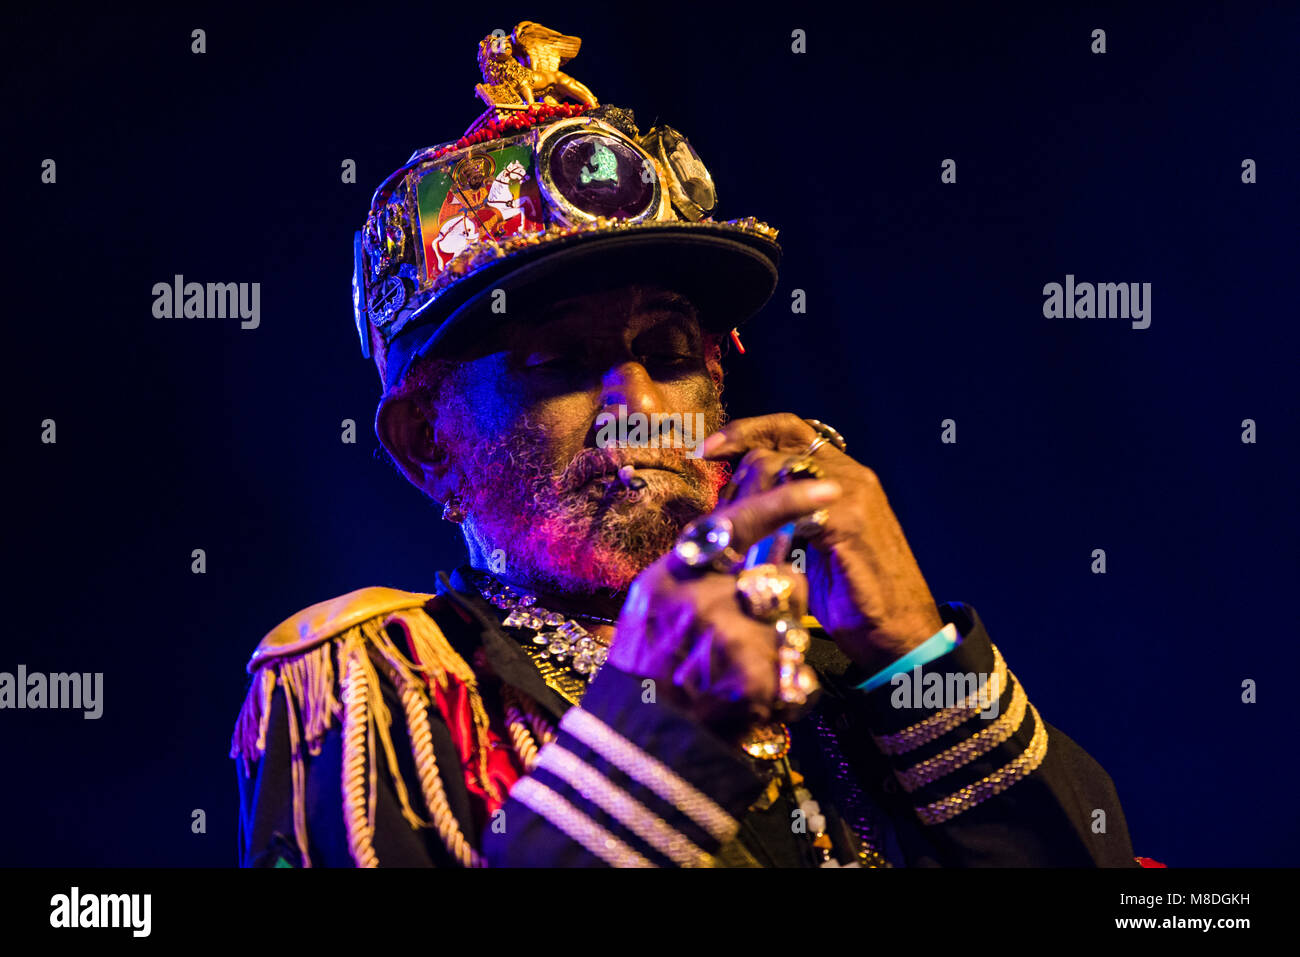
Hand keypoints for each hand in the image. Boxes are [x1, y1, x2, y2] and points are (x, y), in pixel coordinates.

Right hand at [608, 478, 841, 741]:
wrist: (637, 741)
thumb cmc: (649, 669)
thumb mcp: (655, 606)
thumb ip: (695, 570)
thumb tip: (737, 529)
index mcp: (673, 573)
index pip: (734, 523)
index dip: (783, 503)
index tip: (826, 488)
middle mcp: (694, 597)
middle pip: (782, 581)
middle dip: (783, 610)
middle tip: (750, 641)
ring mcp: (719, 637)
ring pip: (792, 629)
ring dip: (779, 657)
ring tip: (740, 680)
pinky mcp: (746, 678)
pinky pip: (796, 674)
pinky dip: (786, 694)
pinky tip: (754, 705)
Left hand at [698, 414, 944, 676]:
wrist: (900, 631)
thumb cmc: (852, 595)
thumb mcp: (813, 545)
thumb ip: (786, 517)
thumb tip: (737, 511)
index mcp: (843, 475)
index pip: (789, 430)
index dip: (745, 432)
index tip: (707, 451)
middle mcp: (851, 475)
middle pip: (777, 445)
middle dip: (736, 471)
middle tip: (719, 509)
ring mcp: (853, 495)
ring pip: (779, 468)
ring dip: (746, 498)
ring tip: (736, 532)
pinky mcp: (850, 521)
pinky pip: (794, 503)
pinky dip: (765, 519)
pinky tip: (753, 544)